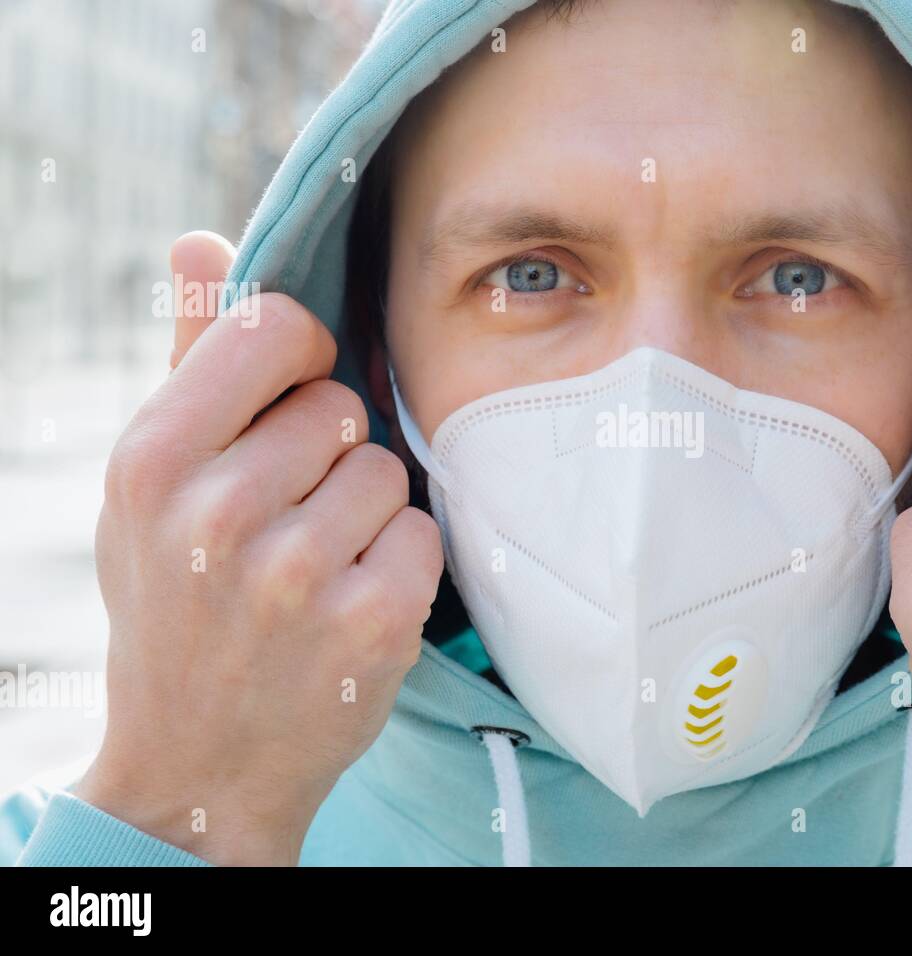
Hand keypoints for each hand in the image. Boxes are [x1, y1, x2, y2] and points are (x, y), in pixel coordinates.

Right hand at [76, 233, 441, 864]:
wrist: (197, 767)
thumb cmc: (174, 607)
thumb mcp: (148, 489)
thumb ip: (186, 360)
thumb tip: (200, 239)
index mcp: (151, 459)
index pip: (274, 328)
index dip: (301, 356)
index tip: (291, 398)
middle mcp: (217, 512)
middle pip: (342, 406)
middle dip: (327, 454)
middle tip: (283, 521)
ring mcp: (296, 574)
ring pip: (387, 471)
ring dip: (364, 515)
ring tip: (311, 571)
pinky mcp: (370, 623)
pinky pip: (422, 534)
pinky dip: (398, 566)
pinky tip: (348, 607)